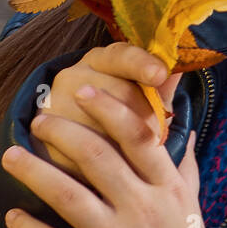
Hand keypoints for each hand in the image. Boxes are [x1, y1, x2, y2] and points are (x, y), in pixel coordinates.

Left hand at [2, 83, 204, 227]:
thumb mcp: (189, 202)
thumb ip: (182, 164)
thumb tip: (182, 125)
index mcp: (164, 187)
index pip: (138, 137)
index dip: (110, 109)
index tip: (85, 90)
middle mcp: (141, 208)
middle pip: (96, 157)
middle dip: (62, 132)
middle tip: (38, 118)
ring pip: (67, 196)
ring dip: (34, 172)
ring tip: (11, 155)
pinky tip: (12, 215)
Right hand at [34, 43, 182, 183]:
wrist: (67, 139)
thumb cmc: (119, 115)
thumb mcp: (139, 98)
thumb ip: (160, 87)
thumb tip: (183, 65)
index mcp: (103, 59)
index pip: (121, 55)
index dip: (141, 64)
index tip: (160, 74)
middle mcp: (74, 75)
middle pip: (117, 92)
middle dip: (144, 116)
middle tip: (158, 137)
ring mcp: (54, 103)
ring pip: (100, 124)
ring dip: (124, 145)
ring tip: (137, 157)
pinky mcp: (43, 136)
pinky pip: (78, 151)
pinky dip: (98, 164)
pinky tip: (110, 172)